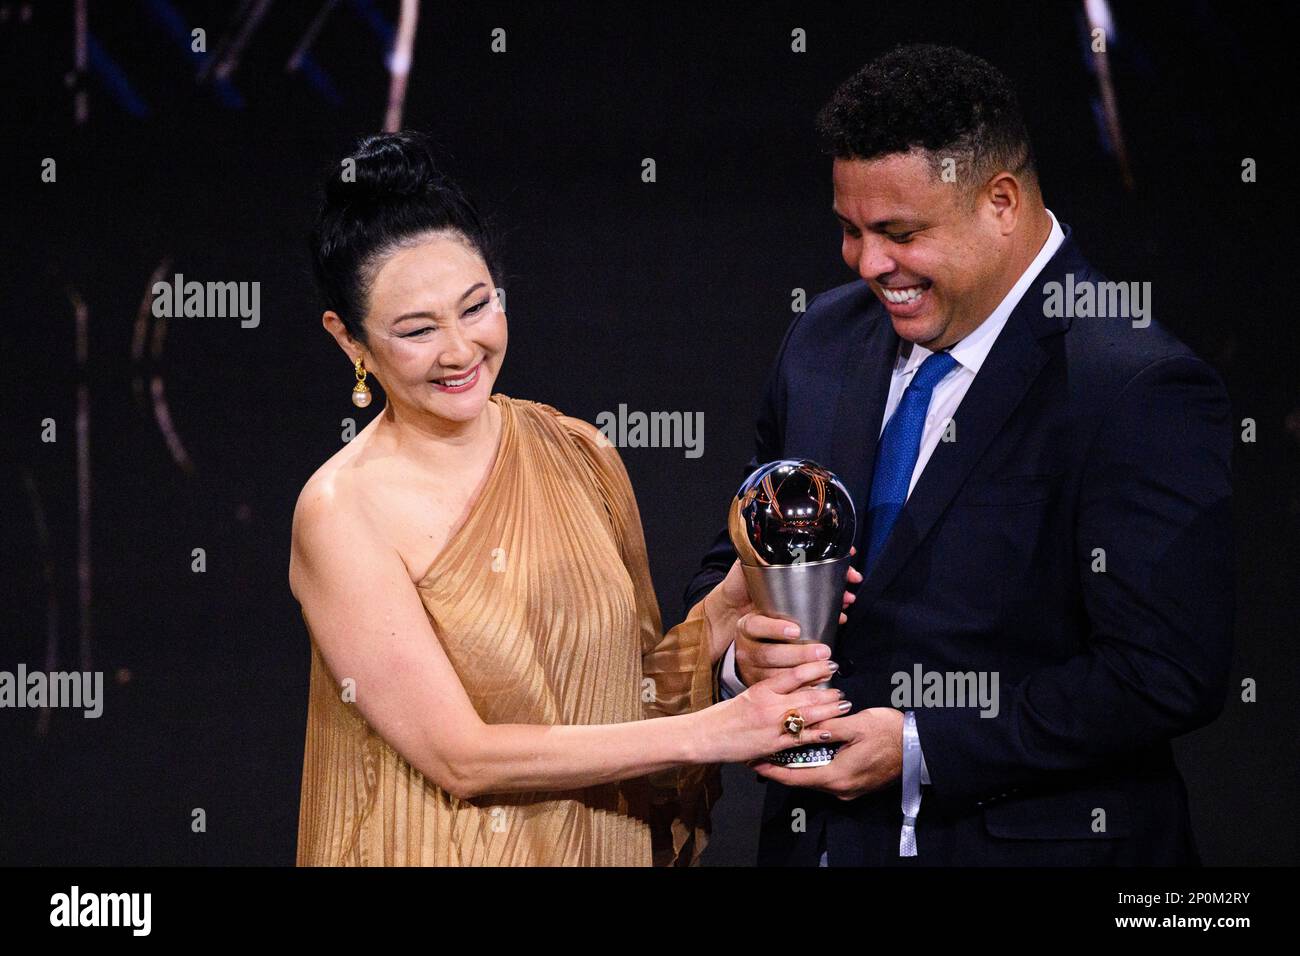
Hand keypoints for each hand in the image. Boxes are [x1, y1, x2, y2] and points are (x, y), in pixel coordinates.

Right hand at [696, 659, 850, 763]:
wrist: (705, 736)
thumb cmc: (723, 716)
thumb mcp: (745, 695)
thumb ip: (768, 691)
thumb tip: (792, 685)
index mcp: (761, 689)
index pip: (794, 674)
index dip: (815, 668)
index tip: (830, 664)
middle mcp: (768, 704)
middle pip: (806, 694)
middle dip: (828, 691)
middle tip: (842, 689)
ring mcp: (772, 725)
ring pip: (808, 714)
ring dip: (829, 710)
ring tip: (843, 705)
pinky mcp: (773, 744)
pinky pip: (800, 738)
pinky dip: (817, 734)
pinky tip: (830, 730)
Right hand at [720, 548, 861, 684]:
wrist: (747, 646)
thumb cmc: (768, 618)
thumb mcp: (771, 599)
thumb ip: (797, 579)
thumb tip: (851, 553)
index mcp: (747, 623)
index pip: (756, 625)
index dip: (775, 628)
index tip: (796, 630)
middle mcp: (746, 646)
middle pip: (769, 654)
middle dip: (800, 654)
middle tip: (825, 651)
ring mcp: (751, 668)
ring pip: (775, 676)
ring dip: (805, 673)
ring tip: (827, 668)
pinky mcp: (760, 685)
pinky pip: (780, 692)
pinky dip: (800, 690)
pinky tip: (819, 686)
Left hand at [749, 708, 903, 799]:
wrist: (919, 746)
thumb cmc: (890, 732)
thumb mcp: (856, 723)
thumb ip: (828, 727)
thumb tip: (806, 726)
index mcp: (837, 775)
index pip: (796, 778)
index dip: (773, 771)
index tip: (755, 763)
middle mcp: (841, 788)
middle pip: (804, 780)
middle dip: (783, 768)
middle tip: (764, 753)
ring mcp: (851, 789)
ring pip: (816, 778)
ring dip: (799, 766)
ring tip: (782, 751)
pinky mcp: (858, 784)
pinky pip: (829, 777)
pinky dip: (815, 766)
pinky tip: (809, 752)